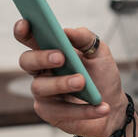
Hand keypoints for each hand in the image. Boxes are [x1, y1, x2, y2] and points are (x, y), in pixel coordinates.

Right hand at [14, 20, 126, 136]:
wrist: (114, 106)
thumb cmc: (102, 77)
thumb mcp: (99, 52)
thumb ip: (84, 38)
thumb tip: (66, 32)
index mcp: (50, 51)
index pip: (29, 38)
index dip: (23, 30)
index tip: (25, 23)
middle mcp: (42, 71)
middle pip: (27, 61)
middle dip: (41, 57)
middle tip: (61, 57)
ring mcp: (44, 93)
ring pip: (40, 87)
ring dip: (62, 83)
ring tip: (82, 82)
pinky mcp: (50, 113)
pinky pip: (61, 111)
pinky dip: (83, 109)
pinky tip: (100, 106)